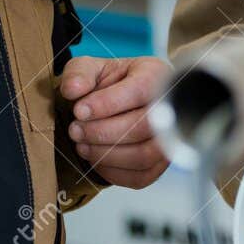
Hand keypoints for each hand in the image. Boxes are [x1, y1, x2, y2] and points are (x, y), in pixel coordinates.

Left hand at [60, 55, 170, 188]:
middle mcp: (170, 107)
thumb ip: (78, 73)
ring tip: (82, 145)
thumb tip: (73, 89)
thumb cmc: (110, 84)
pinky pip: (140, 176)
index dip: (107, 103)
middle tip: (75, 131)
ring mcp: (168, 138)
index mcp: (155, 75)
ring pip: (144, 155)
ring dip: (106, 154)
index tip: (79, 110)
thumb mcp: (91, 67)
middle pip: (144, 126)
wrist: (119, 105)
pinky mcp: (159, 165)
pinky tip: (95, 158)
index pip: (140, 90)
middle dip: (103, 132)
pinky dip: (113, 171)